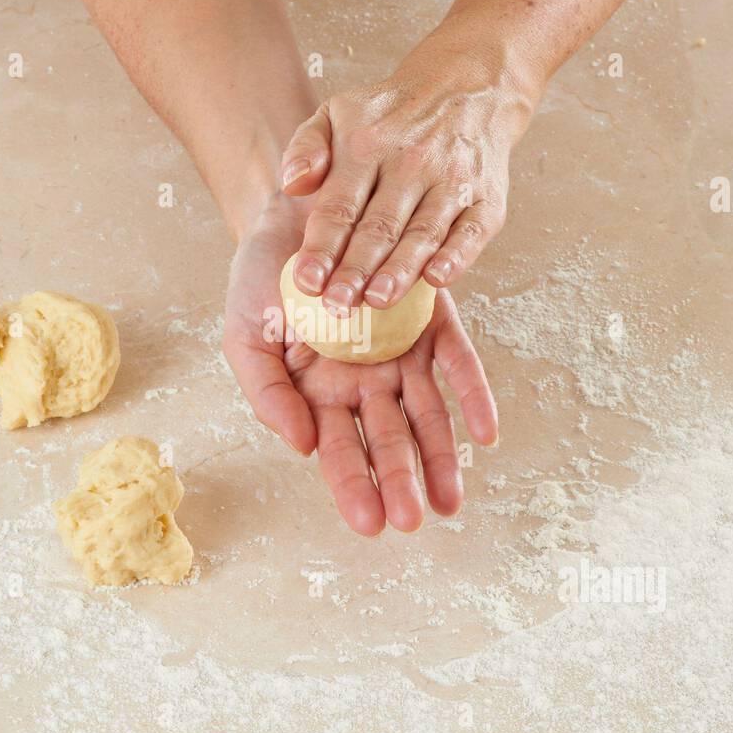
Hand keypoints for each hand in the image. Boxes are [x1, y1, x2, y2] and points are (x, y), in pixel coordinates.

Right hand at [224, 208, 498, 534]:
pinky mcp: (432, 320)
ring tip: (450, 500)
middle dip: (400, 481)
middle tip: (411, 518)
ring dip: (441, 457)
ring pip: (428, 415)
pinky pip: (457, 362)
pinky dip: (473, 396)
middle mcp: (365, 383)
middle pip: (388, 441)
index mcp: (318, 395)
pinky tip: (487, 432)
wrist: (296, 211)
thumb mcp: (246, 336)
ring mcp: (402, 354)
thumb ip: (267, 392)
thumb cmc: (263, 280)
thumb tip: (301, 446)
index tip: (371, 522)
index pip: (339, 451)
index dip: (355, 485)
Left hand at [278, 51, 533, 315]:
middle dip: (356, 269)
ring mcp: (451, 180)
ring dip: (400, 270)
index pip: (339, 205)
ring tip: (377, 301)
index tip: (306, 282)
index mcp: (366, 145)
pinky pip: (471, 232)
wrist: (468, 89)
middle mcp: (410, 162)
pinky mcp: (486, 198)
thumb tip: (293, 184)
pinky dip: (457, 256)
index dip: (322, 247)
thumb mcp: (336, 113)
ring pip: (423, 233)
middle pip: (379, 226)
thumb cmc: (390, 115)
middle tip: (337, 306)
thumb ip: (306, 148)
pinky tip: (437, 279)